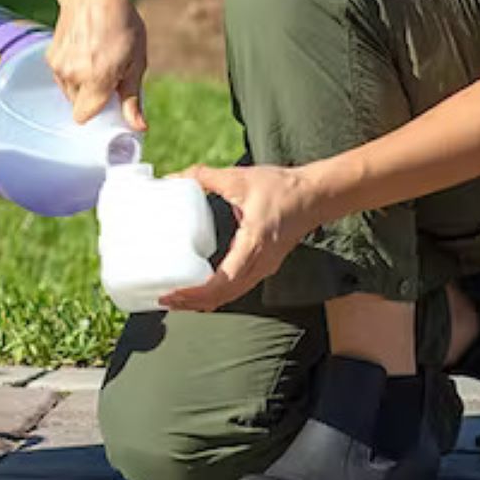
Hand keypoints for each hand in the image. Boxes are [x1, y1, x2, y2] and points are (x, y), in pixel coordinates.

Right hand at [47, 0, 148, 130]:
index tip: (110, 101)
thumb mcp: (136, 61)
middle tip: (108, 73)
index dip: (98, 112)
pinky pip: (62, 76)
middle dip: (92, 96)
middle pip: (78, 105)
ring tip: (96, 57)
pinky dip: (72, 70)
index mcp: (97, 79)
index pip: (84, 117)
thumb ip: (132, 98)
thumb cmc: (121, 23)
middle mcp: (73, 75)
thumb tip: (138, 128)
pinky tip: (84, 50)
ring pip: (69, 91)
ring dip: (82, 83)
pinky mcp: (50, 56)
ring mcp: (58, 65)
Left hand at [158, 162, 325, 312]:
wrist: (315, 195)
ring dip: (203, 301)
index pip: (222, 281)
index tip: (172, 293)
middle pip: (223, 296)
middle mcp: (260, 262)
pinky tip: (199, 288)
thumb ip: (204, 176)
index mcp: (253, 243)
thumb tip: (174, 177)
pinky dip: (216, 294)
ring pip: (231, 295)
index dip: (195, 293)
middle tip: (164, 299)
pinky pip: (238, 288)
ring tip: (176, 298)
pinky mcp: (264, 265)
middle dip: (192, 302)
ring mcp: (264, 267)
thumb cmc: (282, 188)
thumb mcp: (239, 178)